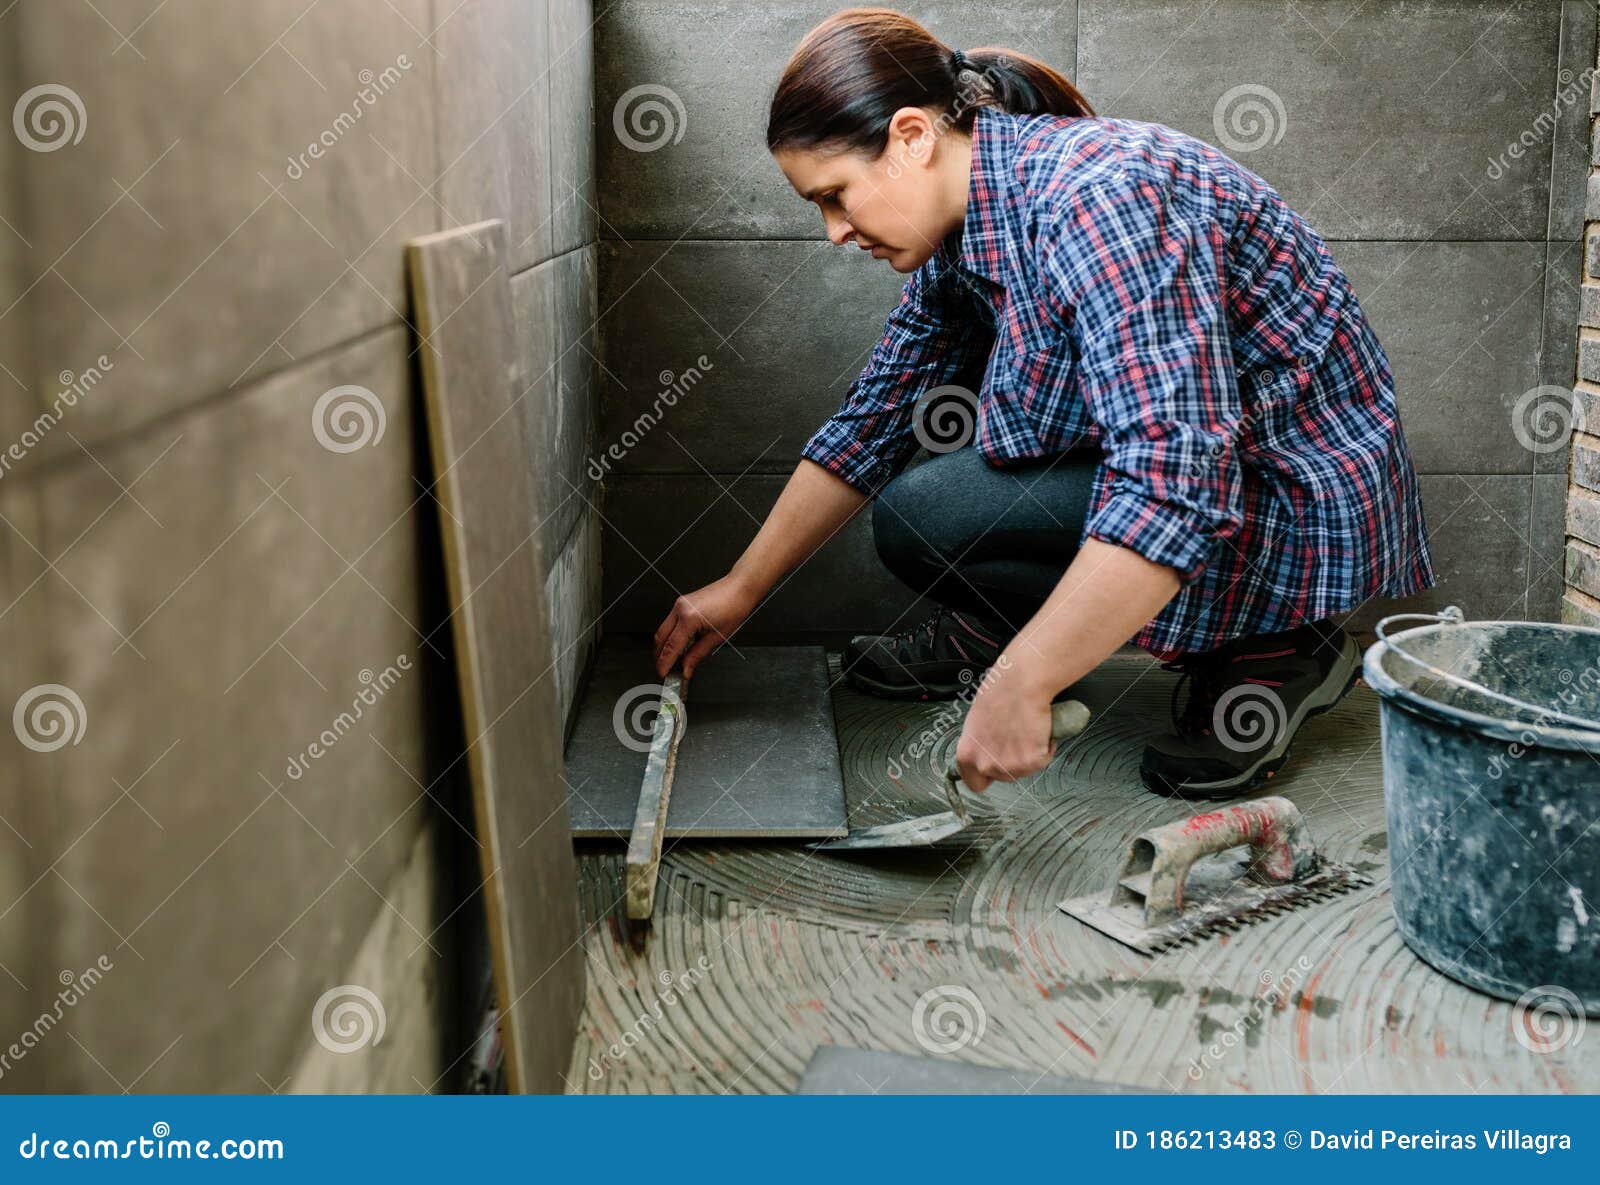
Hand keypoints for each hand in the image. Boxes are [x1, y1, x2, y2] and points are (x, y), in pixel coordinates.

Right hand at [653, 575, 757, 679]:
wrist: (739, 588)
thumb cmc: (734, 607)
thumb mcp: (717, 637)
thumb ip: (697, 655)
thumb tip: (686, 668)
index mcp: (689, 618)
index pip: (671, 646)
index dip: (665, 663)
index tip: (663, 673)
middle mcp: (680, 609)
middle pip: (661, 638)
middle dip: (659, 655)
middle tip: (664, 669)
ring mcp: (679, 604)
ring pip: (663, 629)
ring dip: (664, 646)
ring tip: (672, 660)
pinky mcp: (682, 603)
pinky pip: (670, 622)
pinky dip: (671, 635)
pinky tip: (679, 645)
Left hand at [953, 665, 1056, 792]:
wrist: (1022, 684)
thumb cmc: (1000, 692)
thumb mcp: (976, 721)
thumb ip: (979, 743)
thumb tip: (986, 750)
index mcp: (966, 754)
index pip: (974, 783)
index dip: (986, 775)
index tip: (995, 764)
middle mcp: (985, 765)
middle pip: (1002, 777)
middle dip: (1011, 762)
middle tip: (1016, 738)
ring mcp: (1009, 766)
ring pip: (1023, 771)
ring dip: (1028, 755)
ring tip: (1027, 730)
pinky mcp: (1031, 762)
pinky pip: (1042, 761)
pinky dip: (1045, 748)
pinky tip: (1040, 730)